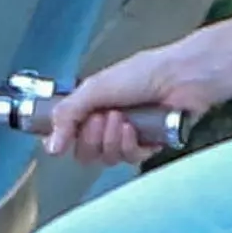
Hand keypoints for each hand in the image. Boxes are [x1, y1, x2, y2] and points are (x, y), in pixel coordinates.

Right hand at [46, 42, 216, 166]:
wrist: (180, 78)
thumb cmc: (144, 73)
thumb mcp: (95, 88)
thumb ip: (67, 115)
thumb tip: (51, 146)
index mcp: (91, 105)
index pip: (66, 133)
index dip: (63, 138)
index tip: (64, 135)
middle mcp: (107, 122)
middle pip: (84, 152)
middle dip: (91, 137)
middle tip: (100, 117)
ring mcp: (127, 135)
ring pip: (106, 158)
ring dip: (111, 139)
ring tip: (121, 118)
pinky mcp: (147, 145)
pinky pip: (130, 159)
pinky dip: (130, 145)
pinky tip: (134, 129)